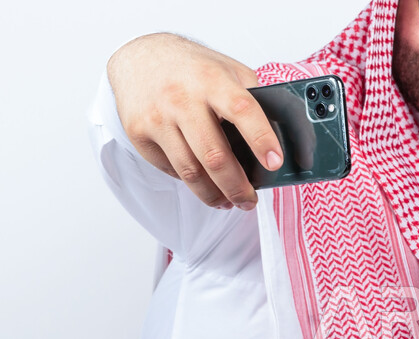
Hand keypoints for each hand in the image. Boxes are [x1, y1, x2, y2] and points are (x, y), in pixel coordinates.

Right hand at [107, 33, 282, 209]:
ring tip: (229, 201)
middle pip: (215, 156)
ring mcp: (157, 117)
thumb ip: (252, 99)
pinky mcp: (139, 133)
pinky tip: (202, 182)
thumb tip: (280, 138)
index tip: (275, 163)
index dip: (261, 139)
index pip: (242, 111)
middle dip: (238, 187)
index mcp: (212, 80)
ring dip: (214, 195)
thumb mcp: (228, 70)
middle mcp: (182, 98)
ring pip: (191, 172)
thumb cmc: (192, 68)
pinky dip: (190, 181)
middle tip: (250, 200)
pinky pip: (171, 169)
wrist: (140, 57)